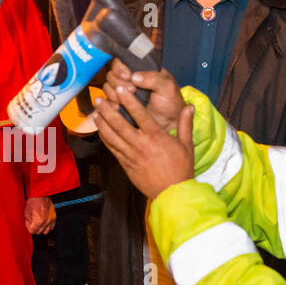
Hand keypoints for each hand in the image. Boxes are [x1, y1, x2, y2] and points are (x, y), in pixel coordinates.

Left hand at [24, 196, 56, 233]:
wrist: (41, 194)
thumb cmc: (34, 201)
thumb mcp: (26, 212)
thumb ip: (28, 221)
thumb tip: (29, 225)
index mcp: (39, 221)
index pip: (32, 231)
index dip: (28, 227)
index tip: (28, 222)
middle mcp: (46, 222)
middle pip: (39, 232)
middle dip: (34, 228)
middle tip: (32, 221)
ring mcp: (51, 220)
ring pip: (46, 231)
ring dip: (41, 229)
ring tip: (38, 223)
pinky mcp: (54, 217)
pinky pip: (51, 227)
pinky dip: (47, 227)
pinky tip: (43, 223)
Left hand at [93, 82, 195, 199]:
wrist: (172, 194)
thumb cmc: (181, 169)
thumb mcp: (187, 145)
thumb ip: (185, 124)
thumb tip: (190, 106)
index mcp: (156, 137)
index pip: (140, 114)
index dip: (128, 101)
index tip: (120, 90)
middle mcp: (141, 144)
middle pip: (119, 124)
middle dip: (107, 110)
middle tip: (99, 99)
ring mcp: (131, 155)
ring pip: (112, 136)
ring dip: (102, 123)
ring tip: (95, 111)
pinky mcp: (126, 164)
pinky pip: (112, 148)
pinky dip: (104, 138)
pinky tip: (100, 130)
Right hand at [103, 60, 183, 130]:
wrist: (169, 124)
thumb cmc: (171, 103)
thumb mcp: (167, 86)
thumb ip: (153, 78)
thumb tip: (134, 76)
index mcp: (140, 69)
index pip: (121, 62)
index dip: (120, 68)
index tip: (128, 76)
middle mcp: (129, 80)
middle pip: (111, 74)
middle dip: (118, 82)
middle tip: (132, 90)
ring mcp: (123, 93)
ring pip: (107, 88)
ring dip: (114, 94)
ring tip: (126, 100)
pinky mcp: (119, 106)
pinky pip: (107, 102)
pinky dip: (110, 105)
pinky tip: (119, 108)